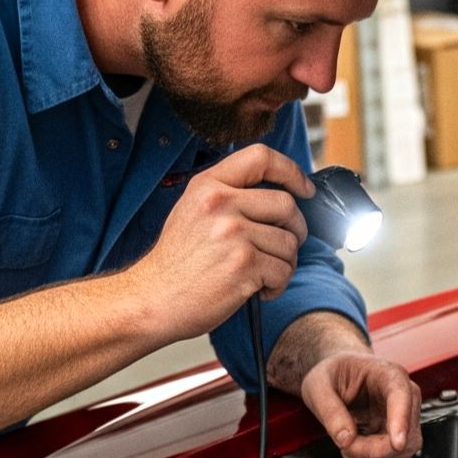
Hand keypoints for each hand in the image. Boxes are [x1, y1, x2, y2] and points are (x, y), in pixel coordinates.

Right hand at [128, 145, 310, 340]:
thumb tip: (281, 196)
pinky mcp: (243, 264)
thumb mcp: (193, 211)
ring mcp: (232, 233)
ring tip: (261, 274)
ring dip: (284, 263)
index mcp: (208, 185)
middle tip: (282, 247)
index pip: (262, 158)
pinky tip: (256, 289)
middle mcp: (220, 203)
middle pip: (287, 204)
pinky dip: (276, 285)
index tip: (304, 189)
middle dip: (295, 229)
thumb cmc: (176, 262)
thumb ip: (230, 196)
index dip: (291, 172)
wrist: (153, 299)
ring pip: (289, 242)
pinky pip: (283, 271)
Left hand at [300, 352, 422, 457]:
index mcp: (387, 373)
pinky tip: (353, 451)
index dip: (402, 421)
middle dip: (374, 449)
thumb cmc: (331, 375)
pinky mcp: (398, 435)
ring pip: (402, 452)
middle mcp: (404, 396)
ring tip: (346, 446)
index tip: (396, 444)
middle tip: (344, 445)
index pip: (402, 396)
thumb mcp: (318, 386)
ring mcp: (404, 418)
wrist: (336, 378)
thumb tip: (347, 439)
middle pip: (406, 433)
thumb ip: (330, 410)